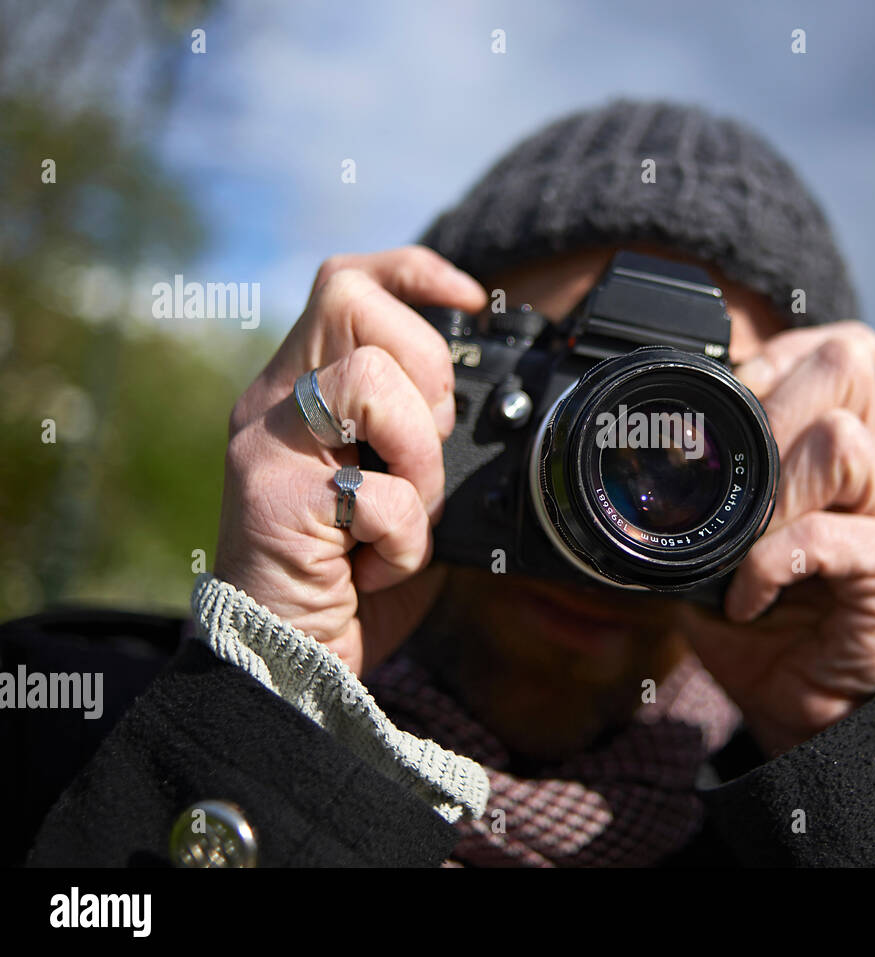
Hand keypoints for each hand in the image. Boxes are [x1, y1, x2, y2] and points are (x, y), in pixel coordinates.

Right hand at [214, 246, 486, 675]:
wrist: (289, 664)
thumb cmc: (349, 582)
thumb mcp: (399, 494)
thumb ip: (421, 442)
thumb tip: (478, 411)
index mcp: (303, 393)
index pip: (345, 283)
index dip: (412, 271)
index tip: (471, 298)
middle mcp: (273, 406)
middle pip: (350, 302)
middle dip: (425, 369)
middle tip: (425, 448)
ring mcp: (266, 448)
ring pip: (367, 381)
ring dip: (419, 460)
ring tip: (407, 518)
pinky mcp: (271, 499)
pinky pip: (374, 490)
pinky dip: (403, 538)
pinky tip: (380, 568)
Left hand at [681, 322, 874, 757]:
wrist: (806, 704)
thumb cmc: (760, 618)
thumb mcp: (717, 542)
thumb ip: (705, 492)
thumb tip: (644, 450)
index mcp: (838, 444)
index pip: (833, 349)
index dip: (778, 354)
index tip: (730, 397)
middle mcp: (872, 467)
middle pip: (844, 367)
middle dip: (770, 403)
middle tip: (733, 467)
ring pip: (840, 442)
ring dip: (771, 489)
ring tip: (742, 540)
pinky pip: (826, 538)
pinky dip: (770, 563)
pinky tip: (746, 596)